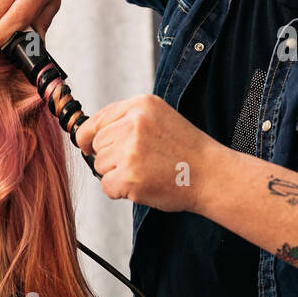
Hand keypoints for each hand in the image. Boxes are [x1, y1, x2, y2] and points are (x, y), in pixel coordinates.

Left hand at [73, 93, 227, 213]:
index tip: (87, 145)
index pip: (96, 120)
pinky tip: (143, 184)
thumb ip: (126, 120)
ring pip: (99, 165)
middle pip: (97, 144)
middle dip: (110, 157)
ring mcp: (131, 151)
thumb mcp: (159, 118)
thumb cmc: (186, 150)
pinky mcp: (129, 177)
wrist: (212, 175)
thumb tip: (85, 135)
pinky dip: (120, 191)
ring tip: (145, 172)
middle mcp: (133, 124)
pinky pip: (106, 186)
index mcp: (141, 105)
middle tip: (139, 162)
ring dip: (116, 174)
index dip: (88, 136)